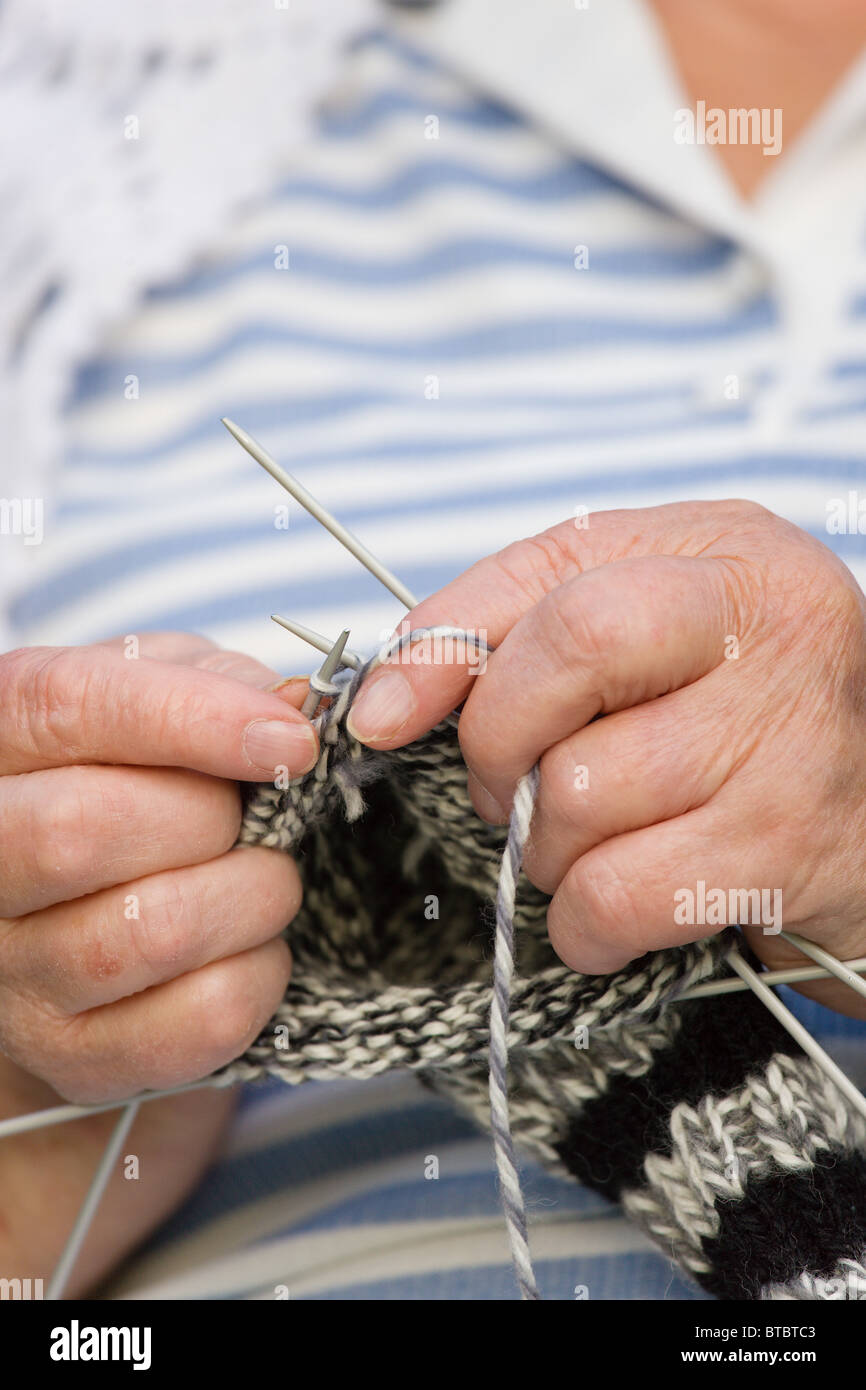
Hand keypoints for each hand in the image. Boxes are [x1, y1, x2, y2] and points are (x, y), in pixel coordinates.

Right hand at [0, 632, 316, 1102]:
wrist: (102, 910)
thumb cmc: (144, 779)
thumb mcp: (168, 696)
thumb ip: (223, 682)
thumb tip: (293, 709)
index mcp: (0, 740)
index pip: (67, 709)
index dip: (192, 719)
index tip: (291, 742)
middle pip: (81, 830)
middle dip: (211, 818)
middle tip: (252, 817)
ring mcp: (13, 970)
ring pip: (150, 932)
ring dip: (251, 896)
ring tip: (259, 878)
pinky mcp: (75, 1054)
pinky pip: (199, 1019)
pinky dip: (260, 974)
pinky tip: (247, 944)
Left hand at [346, 500, 865, 1018]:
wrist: (865, 812)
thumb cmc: (723, 715)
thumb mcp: (635, 626)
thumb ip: (503, 627)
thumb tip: (376, 709)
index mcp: (726, 555)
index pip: (555, 586)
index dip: (446, 656)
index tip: (380, 720)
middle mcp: (776, 629)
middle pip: (566, 665)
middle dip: (500, 749)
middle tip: (523, 783)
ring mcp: (792, 741)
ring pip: (577, 796)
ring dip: (548, 845)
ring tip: (601, 836)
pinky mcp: (789, 851)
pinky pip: (616, 895)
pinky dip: (584, 921)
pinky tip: (619, 904)